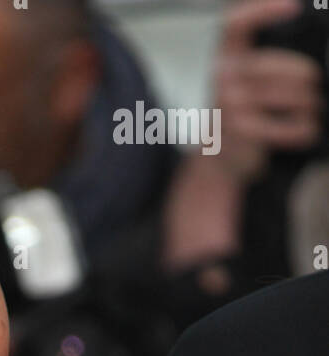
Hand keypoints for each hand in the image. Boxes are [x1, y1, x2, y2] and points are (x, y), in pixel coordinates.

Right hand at [213, 0, 324, 183]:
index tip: (292, 7)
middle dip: (304, 76)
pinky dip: (302, 129)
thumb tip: (303, 65)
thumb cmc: (235, 119)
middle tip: (315, 84)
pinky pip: (284, 126)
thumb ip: (258, 66)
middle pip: (277, 65)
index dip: (261, 11)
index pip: (235, 25)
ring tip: (313, 108)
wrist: (216, 164)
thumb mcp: (239, 87)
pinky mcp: (240, 131)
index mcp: (221, 60)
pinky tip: (307, 131)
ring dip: (308, 103)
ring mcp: (229, 105)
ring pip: (287, 95)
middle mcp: (221, 78)